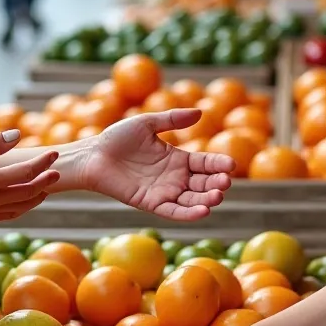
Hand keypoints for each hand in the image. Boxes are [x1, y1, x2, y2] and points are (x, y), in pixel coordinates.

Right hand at [0, 131, 59, 236]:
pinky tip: (19, 203)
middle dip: (45, 181)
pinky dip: (19, 209)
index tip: (54, 154)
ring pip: (19, 208)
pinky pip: (5, 216)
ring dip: (35, 198)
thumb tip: (16, 136)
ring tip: (44, 189)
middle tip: (56, 172)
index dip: (43, 162)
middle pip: (28, 193)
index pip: (26, 172)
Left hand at [76, 109, 232, 220]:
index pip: (205, 163)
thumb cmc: (117, 138)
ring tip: (218, 195)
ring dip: (206, 199)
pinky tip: (203, 211)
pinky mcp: (150, 203)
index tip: (231, 164)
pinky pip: (173, 211)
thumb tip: (200, 112)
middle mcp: (174, 177)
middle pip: (202, 183)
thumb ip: (172, 119)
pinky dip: (188, 213)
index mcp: (177, 158)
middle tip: (226, 181)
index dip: (218, 164)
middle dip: (216, 184)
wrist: (93, 155)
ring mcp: (163, 192)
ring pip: (191, 199)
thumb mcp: (147, 124)